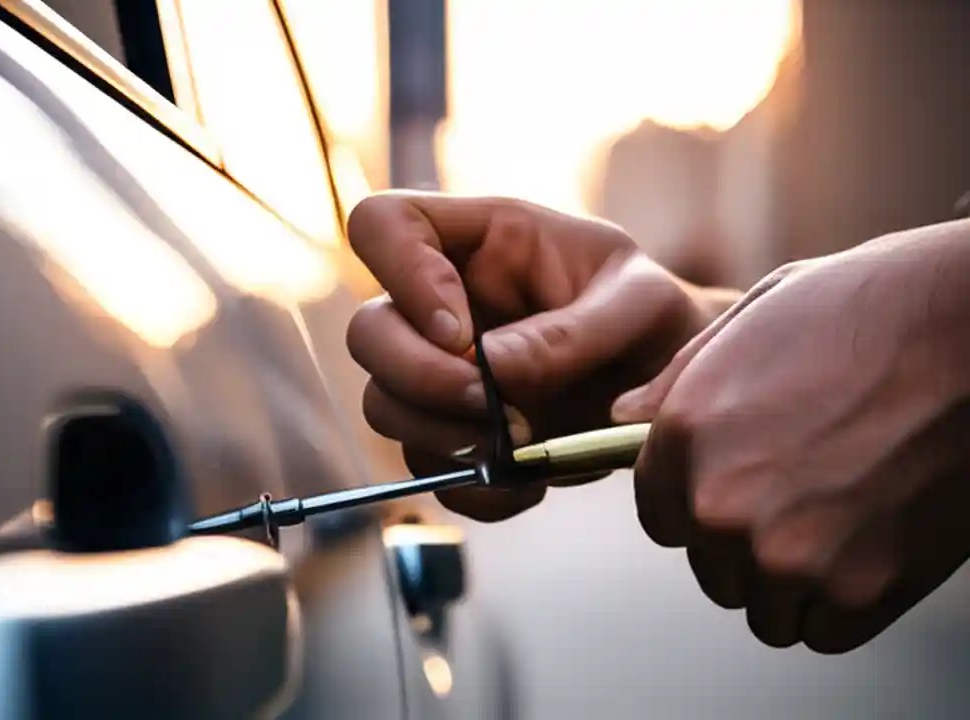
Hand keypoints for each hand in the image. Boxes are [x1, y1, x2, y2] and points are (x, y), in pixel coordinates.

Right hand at [345, 192, 734, 520]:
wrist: (673, 384)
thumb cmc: (655, 318)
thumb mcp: (641, 304)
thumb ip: (573, 331)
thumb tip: (493, 369)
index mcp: (479, 241)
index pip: (384, 223)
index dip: (400, 273)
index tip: (460, 327)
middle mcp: (441, 304)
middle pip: (366, 332)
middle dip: (418, 376)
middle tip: (490, 403)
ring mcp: (441, 373)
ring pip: (381, 403)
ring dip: (439, 433)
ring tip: (518, 441)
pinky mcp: (457, 435)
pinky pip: (428, 470)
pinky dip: (475, 485)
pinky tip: (531, 480)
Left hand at [614, 219, 969, 652]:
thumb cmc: (875, 307)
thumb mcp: (757, 315)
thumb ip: (680, 379)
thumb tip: (623, 417)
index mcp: (684, 436)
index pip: (659, 516)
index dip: (698, 503)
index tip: (743, 486)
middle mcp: (719, 504)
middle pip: (709, 567)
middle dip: (746, 541)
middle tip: (810, 493)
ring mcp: (787, 556)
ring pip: (763, 609)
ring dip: (792, 580)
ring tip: (845, 516)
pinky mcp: (859, 593)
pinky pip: (822, 633)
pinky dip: (843, 605)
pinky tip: (874, 545)